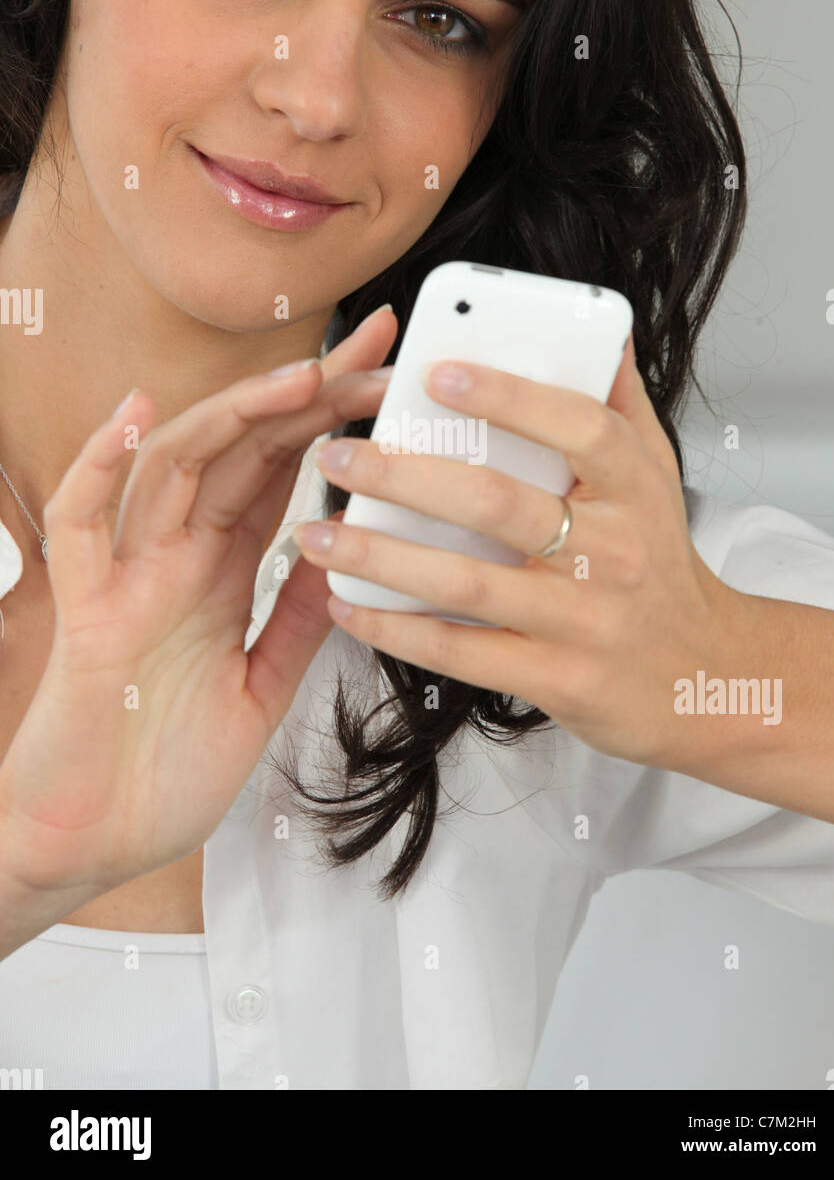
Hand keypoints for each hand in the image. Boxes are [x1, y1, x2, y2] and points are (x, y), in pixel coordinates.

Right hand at [0, 307, 396, 901]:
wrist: (92, 847)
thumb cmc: (164, 772)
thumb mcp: (260, 687)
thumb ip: (295, 621)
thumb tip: (346, 557)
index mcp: (220, 572)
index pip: (281, 471)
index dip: (331, 415)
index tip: (388, 374)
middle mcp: (175, 559)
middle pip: (242, 450)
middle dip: (307, 392)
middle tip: (376, 348)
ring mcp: (129, 578)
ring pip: (173, 467)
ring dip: (234, 414)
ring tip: (300, 375)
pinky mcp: (86, 615)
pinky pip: (82, 529)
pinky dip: (100, 468)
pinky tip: (135, 416)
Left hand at [292, 335, 742, 767]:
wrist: (704, 677)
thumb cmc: (660, 565)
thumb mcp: (657, 478)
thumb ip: (619, 403)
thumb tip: (598, 326)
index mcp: (636, 487)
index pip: (577, 428)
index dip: (508, 397)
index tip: (435, 374)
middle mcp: (613, 551)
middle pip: (498, 503)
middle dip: (405, 478)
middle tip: (338, 456)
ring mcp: (585, 620)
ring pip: (467, 581)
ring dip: (381, 557)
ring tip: (317, 534)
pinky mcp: (558, 679)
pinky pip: (462, 652)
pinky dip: (397, 629)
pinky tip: (348, 605)